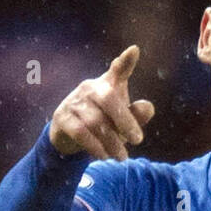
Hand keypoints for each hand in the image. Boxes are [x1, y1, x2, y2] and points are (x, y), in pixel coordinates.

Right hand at [49, 44, 154, 161]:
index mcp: (107, 85)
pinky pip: (80, 133)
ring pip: (96, 121)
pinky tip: (104, 157)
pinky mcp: (62, 117)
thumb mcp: (122, 120)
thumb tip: (148, 107)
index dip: (125, 62)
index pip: (117, 70)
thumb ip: (136, 115)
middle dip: (125, 121)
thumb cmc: (103, 123)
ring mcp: (74, 101)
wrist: (69, 136)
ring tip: (123, 158)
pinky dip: (95, 147)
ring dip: (112, 142)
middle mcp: (90, 88)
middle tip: (138, 141)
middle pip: (109, 98)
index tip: (134, 51)